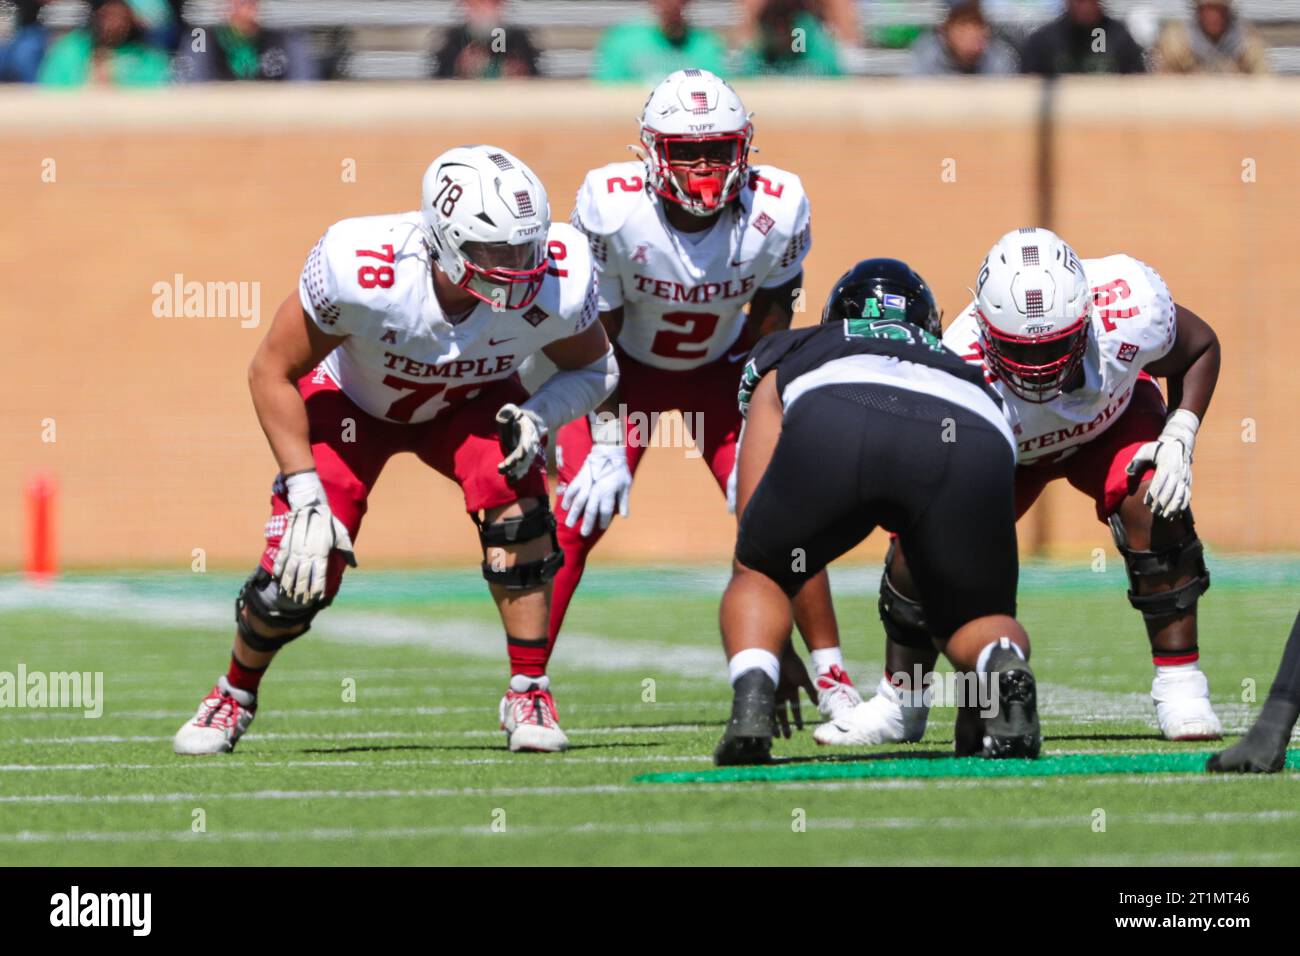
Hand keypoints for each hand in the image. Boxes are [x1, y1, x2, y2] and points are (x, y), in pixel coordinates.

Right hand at [271, 471, 355, 605]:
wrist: (311, 504)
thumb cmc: (329, 521)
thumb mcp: (342, 534)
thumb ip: (346, 550)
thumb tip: (354, 564)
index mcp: (321, 551)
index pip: (320, 574)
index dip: (318, 586)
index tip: (317, 597)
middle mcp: (307, 552)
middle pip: (303, 575)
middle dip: (302, 590)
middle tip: (301, 601)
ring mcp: (295, 548)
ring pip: (290, 570)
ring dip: (289, 583)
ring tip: (288, 594)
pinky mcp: (286, 542)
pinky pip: (281, 558)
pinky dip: (279, 569)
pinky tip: (278, 578)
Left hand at [496, 403, 546, 480]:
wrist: (529, 422)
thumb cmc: (516, 416)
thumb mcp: (511, 410)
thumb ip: (508, 411)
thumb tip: (505, 416)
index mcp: (528, 433)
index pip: (526, 444)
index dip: (522, 452)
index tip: (516, 458)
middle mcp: (531, 445)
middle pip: (525, 458)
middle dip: (514, 465)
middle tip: (501, 469)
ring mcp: (529, 452)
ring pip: (525, 465)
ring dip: (517, 472)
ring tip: (508, 478)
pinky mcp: (525, 458)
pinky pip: (524, 468)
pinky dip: (519, 475)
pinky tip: (511, 481)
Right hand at [561, 441, 630, 536]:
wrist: (608, 452)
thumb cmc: (619, 469)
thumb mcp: (626, 484)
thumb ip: (623, 501)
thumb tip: (623, 516)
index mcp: (609, 492)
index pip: (605, 511)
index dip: (604, 521)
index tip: (602, 527)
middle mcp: (596, 490)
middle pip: (590, 510)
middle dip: (587, 523)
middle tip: (584, 533)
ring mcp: (586, 484)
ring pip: (578, 502)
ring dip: (574, 514)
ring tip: (569, 524)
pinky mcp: (579, 478)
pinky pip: (571, 490)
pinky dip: (567, 498)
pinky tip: (565, 507)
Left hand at [774, 642, 817, 737]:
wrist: (779, 653)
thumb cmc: (793, 664)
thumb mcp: (803, 679)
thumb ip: (811, 691)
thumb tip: (819, 703)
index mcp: (791, 690)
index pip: (794, 708)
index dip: (796, 719)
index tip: (798, 729)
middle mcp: (781, 693)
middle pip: (782, 713)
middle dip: (784, 725)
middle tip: (786, 737)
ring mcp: (772, 692)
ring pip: (773, 712)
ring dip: (775, 724)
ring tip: (777, 735)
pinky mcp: (765, 690)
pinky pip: (765, 706)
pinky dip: (767, 716)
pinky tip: (768, 725)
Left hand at [1127, 409, 1198, 517]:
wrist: (1177, 444)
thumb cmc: (1158, 449)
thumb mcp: (1145, 450)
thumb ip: (1136, 461)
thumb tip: (1127, 472)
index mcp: (1166, 466)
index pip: (1159, 483)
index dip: (1153, 494)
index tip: (1146, 503)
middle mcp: (1177, 473)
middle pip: (1170, 491)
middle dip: (1162, 504)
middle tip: (1154, 512)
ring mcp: (1184, 478)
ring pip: (1180, 495)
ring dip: (1173, 507)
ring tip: (1166, 516)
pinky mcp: (1188, 481)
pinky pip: (1187, 495)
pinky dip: (1182, 505)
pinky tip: (1177, 513)